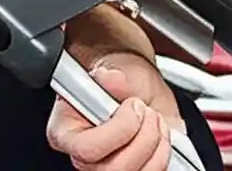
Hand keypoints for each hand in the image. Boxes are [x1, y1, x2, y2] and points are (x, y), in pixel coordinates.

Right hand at [47, 52, 184, 169]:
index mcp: (67, 132)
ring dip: (156, 143)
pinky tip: (161, 133)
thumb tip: (111, 78)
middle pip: (115, 168)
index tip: (132, 105)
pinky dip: (164, 153)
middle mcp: (85, 157)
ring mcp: (110, 167)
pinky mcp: (135, 170)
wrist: (136, 87)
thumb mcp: (115, 69)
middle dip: (142, 136)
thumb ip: (112, 77)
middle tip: (146, 110)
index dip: (117, 129)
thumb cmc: (118, 81)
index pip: (87, 148)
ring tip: (154, 118)